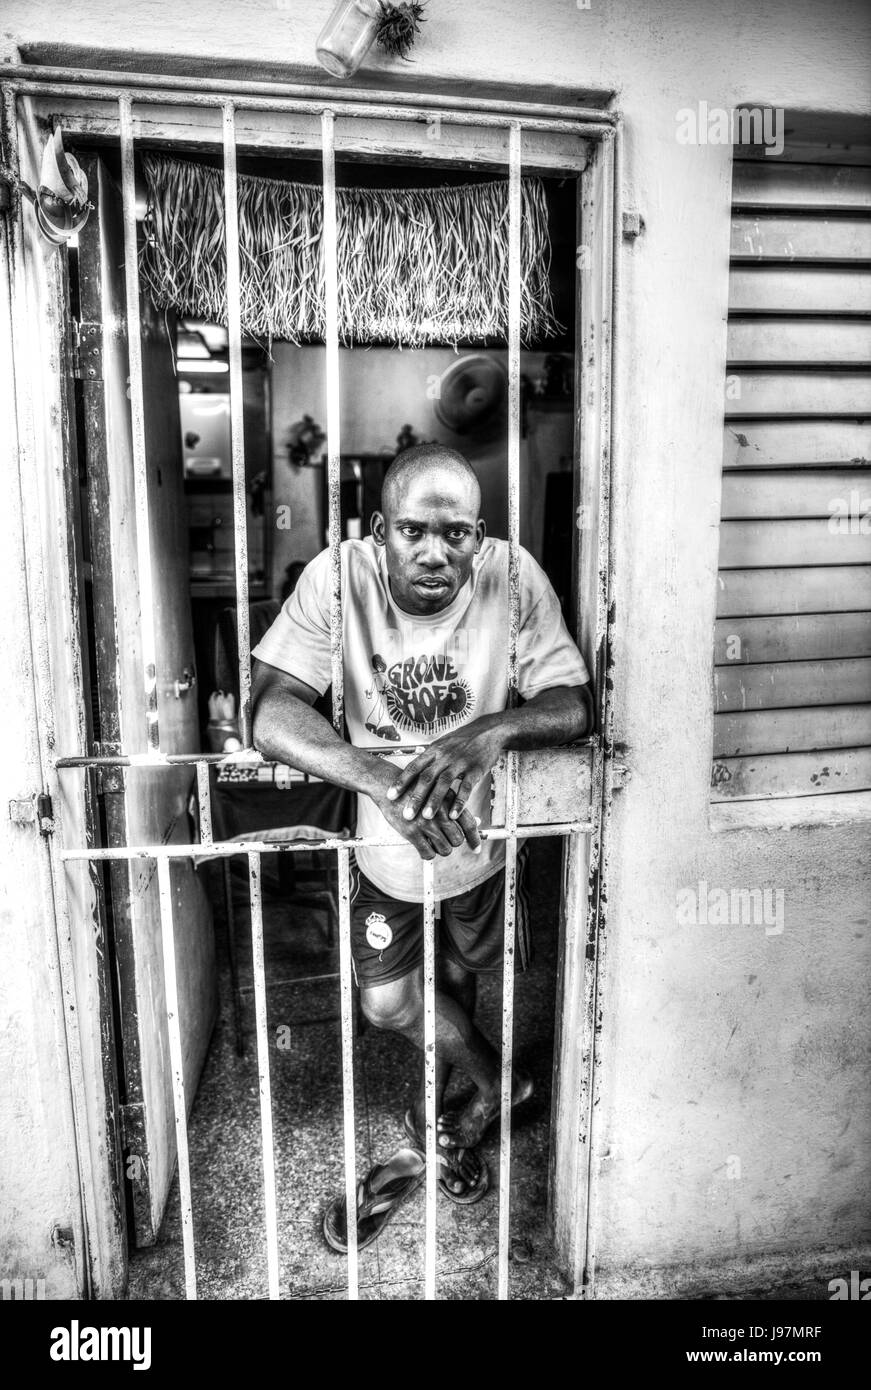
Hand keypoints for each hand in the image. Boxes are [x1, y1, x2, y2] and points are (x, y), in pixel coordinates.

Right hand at [365, 760, 481, 861]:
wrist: (388, 786)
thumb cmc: (415, 790)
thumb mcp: (438, 793)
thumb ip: (457, 808)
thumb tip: (477, 823)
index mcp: (449, 801)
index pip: (469, 825)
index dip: (475, 839)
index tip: (476, 848)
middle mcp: (440, 813)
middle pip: (458, 840)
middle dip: (452, 842)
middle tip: (443, 838)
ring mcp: (426, 824)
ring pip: (445, 849)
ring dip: (440, 849)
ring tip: (432, 841)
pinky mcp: (412, 833)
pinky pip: (428, 854)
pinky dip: (428, 854)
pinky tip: (423, 846)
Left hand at [385, 718, 504, 824]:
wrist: (488, 731)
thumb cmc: (462, 740)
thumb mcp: (442, 744)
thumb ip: (428, 758)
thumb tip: (411, 772)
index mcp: (434, 750)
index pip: (414, 767)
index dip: (401, 782)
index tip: (390, 796)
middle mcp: (445, 756)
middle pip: (427, 777)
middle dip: (415, 797)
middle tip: (406, 814)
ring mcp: (460, 762)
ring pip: (444, 783)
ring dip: (435, 801)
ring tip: (426, 817)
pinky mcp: (476, 769)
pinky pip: (466, 787)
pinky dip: (459, 802)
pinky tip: (453, 815)